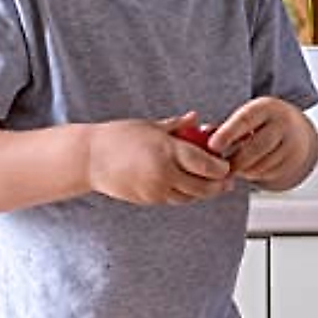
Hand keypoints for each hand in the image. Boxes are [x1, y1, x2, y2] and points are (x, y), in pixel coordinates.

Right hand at [86, 114, 234, 205]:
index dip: (222, 168)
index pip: (206, 165)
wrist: (89, 159)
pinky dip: (186, 195)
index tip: (227, 165)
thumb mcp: (151, 126)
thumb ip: (177, 126)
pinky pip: (174, 200)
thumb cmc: (120, 136)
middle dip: (219, 185)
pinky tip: (190, 187)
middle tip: (228, 180)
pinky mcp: (147, 200)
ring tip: (212, 184)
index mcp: (167, 150)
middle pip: (203, 186)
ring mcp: (155, 189)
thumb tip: (197, 118)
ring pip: (190, 197)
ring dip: (203, 192)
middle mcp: (164, 173)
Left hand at [209, 96, 317, 190]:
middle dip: (234, 160)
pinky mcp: (292, 161)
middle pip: (256, 146)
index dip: (227, 134)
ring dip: (243, 169)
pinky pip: (267, 173)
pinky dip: (253, 174)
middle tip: (217, 168)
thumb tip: (202, 133)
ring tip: (235, 164)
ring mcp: (290, 143)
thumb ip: (225, 126)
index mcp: (266, 107)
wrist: (296, 130)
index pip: (245, 120)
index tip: (212, 146)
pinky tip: (250, 167)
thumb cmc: (261, 123)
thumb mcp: (247, 116)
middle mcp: (282, 123)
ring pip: (260, 164)